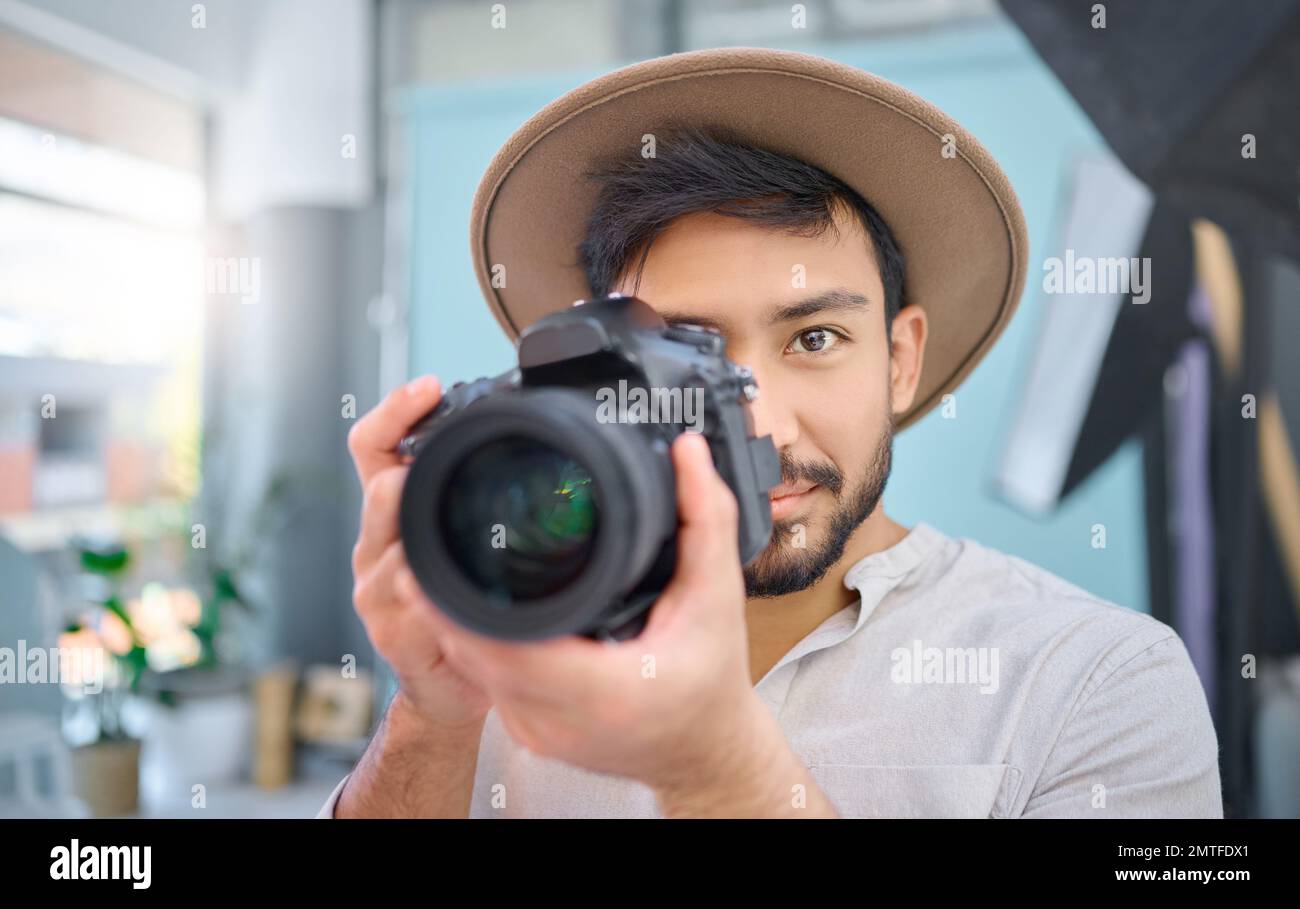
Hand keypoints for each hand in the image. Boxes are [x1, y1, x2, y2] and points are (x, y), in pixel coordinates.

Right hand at [347, 375, 492, 734]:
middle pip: (378, 491)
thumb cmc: (457, 605)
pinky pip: (408, 602)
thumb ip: (466, 491)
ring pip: (389, 546)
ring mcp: (377, 591)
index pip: (372, 446)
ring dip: (411, 530)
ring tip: (434, 516)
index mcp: (391, 513)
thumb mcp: (458, 539)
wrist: (451, 684)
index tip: (427, 387)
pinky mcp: (393, 632)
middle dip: (403, 475)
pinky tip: (442, 588)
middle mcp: (375, 545)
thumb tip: (513, 426)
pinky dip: (426, 591)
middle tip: (429, 461)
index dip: (393, 412)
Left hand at [414, 430, 791, 803]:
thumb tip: (686, 451)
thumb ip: (705, 519)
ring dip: (457, 623)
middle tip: (430, 544)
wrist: (708, 750)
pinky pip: (488, 685)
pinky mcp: (531, 733)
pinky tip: (483, 609)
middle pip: (476, 657)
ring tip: (448, 567)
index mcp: (605, 690)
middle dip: (448, 602)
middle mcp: (561, 720)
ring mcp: (540, 732)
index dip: (462, 609)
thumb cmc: (713, 678)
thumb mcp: (717, 594)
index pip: (508, 651)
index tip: (437, 564)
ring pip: (475, 673)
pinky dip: (479, 646)